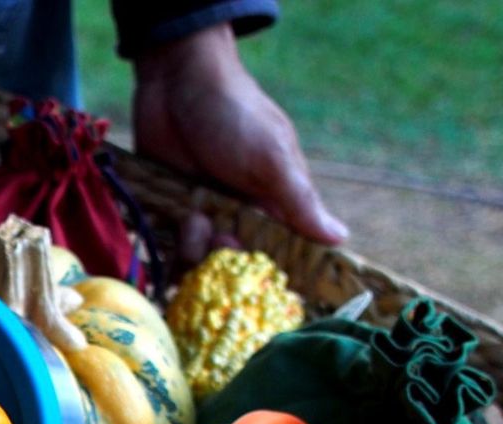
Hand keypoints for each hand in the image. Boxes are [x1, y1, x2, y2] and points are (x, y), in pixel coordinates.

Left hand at [132, 23, 347, 244]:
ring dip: (189, 244)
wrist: (176, 79)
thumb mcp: (272, 159)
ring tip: (190, 215)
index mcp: (271, 204)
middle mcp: (236, 213)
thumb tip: (340, 238)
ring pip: (193, 256)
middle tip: (214, 230)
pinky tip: (168, 214)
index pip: (273, 253)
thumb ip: (300, 202)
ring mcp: (199, 210)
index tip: (251, 262)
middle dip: (219, 254)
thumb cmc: (234, 114)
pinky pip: (162, 240)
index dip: (262, 265)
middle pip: (227, 263)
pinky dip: (162, 235)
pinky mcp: (166, 206)